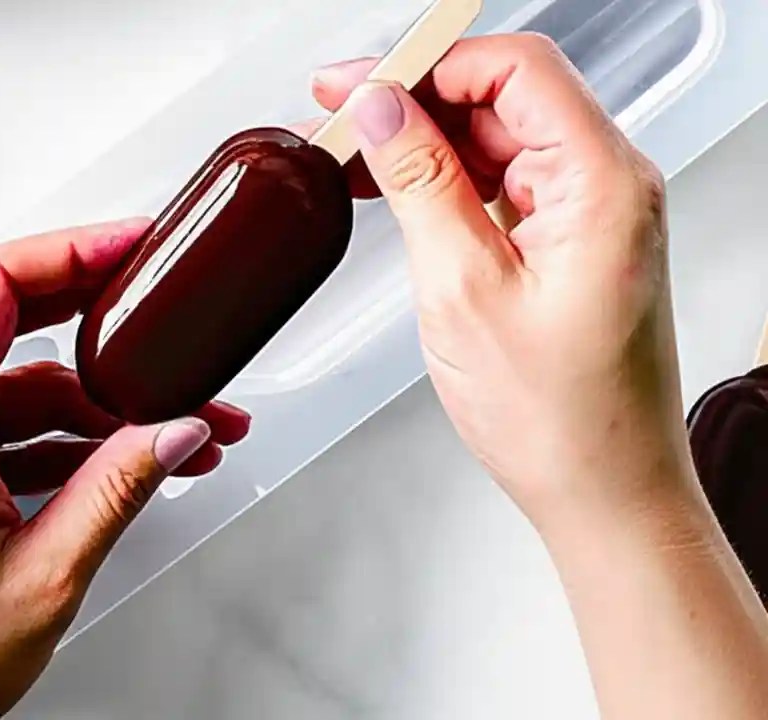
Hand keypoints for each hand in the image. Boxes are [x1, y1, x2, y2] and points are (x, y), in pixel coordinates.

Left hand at [0, 220, 250, 719]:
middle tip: (162, 326)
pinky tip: (110, 464)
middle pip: (4, 322)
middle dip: (97, 326)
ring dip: (87, 402)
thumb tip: (172, 434)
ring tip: (165, 433)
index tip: (128, 245)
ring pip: (5, 385)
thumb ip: (118, 489)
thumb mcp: (45, 575)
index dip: (70, 247)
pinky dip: (50, 437)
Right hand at [309, 34, 685, 525]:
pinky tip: (396, 191)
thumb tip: (382, 111)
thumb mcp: (462, 290)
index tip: (362, 85)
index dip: (429, 64)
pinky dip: (448, 180)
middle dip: (417, 99)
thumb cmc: (558, 417)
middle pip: (506, 96)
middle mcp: (610, 186)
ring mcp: (593, 213)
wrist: (602, 490)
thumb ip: (420, 184)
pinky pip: (506, 182)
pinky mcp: (572, 241)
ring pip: (500, 137)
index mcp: (603, 184)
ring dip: (426, 141)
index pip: (516, 69)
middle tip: (340, 116)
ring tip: (353, 158)